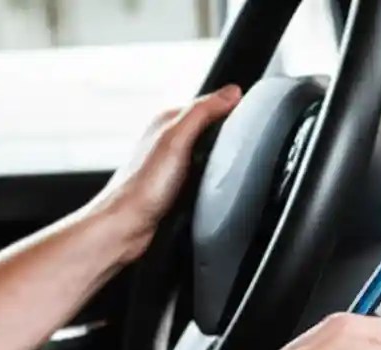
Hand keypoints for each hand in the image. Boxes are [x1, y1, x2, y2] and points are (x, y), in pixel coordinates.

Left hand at [90, 85, 242, 263]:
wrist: (127, 226)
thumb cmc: (143, 187)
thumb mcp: (177, 139)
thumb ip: (203, 112)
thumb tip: (232, 92)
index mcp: (168, 122)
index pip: (210, 106)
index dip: (232, 110)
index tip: (253, 117)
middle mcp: (169, 141)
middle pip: (212, 131)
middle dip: (230, 138)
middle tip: (247, 147)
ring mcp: (174, 166)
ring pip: (210, 156)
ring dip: (223, 162)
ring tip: (235, 169)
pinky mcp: (179, 188)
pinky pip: (206, 177)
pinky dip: (216, 181)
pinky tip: (219, 188)